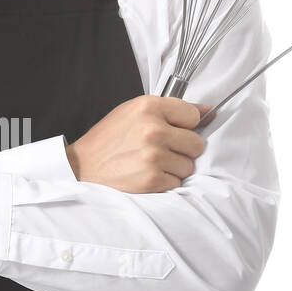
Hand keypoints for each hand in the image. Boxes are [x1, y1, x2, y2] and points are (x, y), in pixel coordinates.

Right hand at [64, 96, 215, 192]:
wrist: (82, 167)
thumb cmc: (109, 139)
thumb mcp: (134, 112)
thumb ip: (171, 110)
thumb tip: (209, 110)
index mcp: (149, 107)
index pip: (194, 116)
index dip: (185, 126)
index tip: (172, 131)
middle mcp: (154, 129)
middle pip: (196, 144)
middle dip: (182, 150)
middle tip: (161, 151)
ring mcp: (153, 156)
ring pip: (188, 166)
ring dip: (174, 168)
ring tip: (150, 164)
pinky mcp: (151, 180)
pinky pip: (176, 183)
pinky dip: (164, 182)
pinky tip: (146, 175)